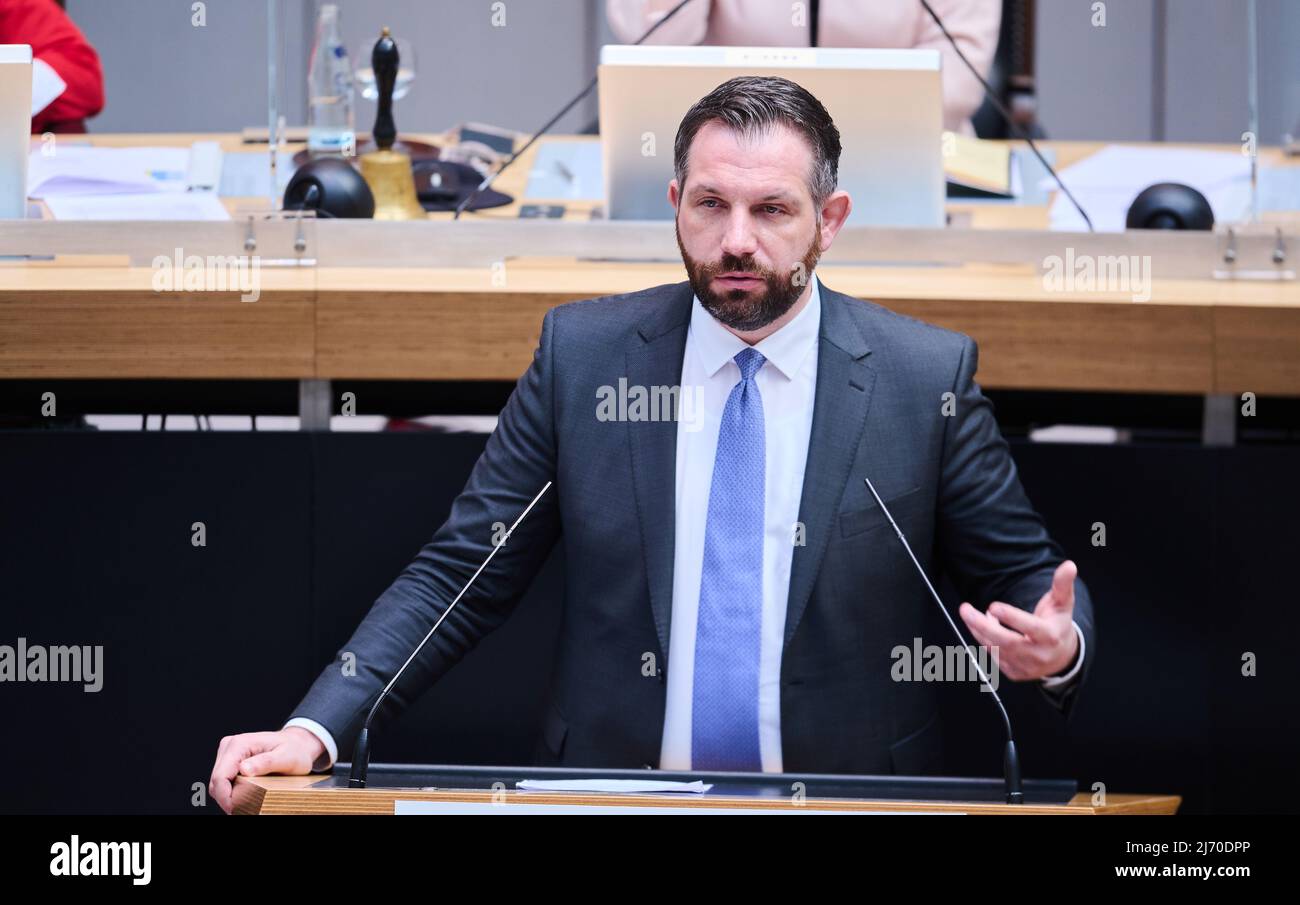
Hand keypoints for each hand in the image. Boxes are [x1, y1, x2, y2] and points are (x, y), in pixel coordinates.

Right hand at [208, 727, 324, 814]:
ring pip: (218, 783)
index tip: (235, 810)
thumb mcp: (287, 757)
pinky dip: (231, 791)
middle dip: (226, 799)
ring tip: (244, 804)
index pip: (220, 776)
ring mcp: (228, 752)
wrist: (298, 743)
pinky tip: (243, 796)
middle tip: (242, 810)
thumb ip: (266, 762)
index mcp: (239, 744)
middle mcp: (230, 745)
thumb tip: (243, 769)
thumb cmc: (295, 750)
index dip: (225, 797)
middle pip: (216, 781)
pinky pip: (224, 781)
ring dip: (228, 796)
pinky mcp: (231, 760)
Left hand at [958, 560, 1079, 681]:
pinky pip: (993, 657)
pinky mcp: (1015, 673)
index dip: (1011, 617)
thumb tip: (1069, 565)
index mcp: (1050, 636)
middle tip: (965, 609)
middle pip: (1007, 642)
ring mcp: (1026, 666)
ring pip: (996, 649)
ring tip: (970, 612)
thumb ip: (1062, 584)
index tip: (993, 606)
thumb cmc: (1058, 624)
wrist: (1062, 656)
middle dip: (982, 626)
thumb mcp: (1063, 603)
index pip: (1030, 628)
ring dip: (979, 630)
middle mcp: (1038, 655)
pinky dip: (983, 641)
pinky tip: (982, 627)